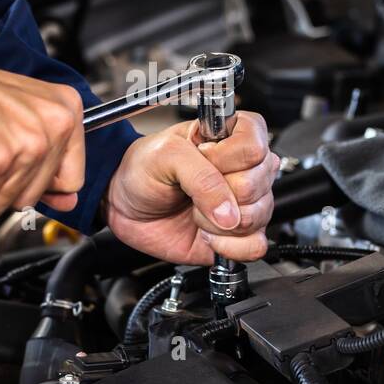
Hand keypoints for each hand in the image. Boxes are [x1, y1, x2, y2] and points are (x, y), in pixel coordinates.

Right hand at [0, 50, 84, 218]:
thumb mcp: (19, 115)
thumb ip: (50, 158)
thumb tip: (68, 201)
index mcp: (64, 112)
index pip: (72, 178)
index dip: (39, 183)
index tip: (15, 165)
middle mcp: (50, 128)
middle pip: (32, 198)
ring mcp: (22, 147)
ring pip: (0, 207)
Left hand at [104, 111, 277, 264]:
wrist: (123, 203)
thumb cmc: (142, 168)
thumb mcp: (166, 156)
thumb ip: (201, 178)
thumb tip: (229, 212)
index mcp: (232, 137)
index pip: (255, 148)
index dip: (227, 159)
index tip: (202, 159)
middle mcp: (244, 169)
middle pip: (258, 185)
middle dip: (220, 195)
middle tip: (193, 190)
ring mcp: (243, 203)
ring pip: (259, 216)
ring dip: (220, 223)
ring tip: (196, 210)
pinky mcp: (238, 234)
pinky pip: (255, 246)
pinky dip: (231, 246)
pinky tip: (209, 235)